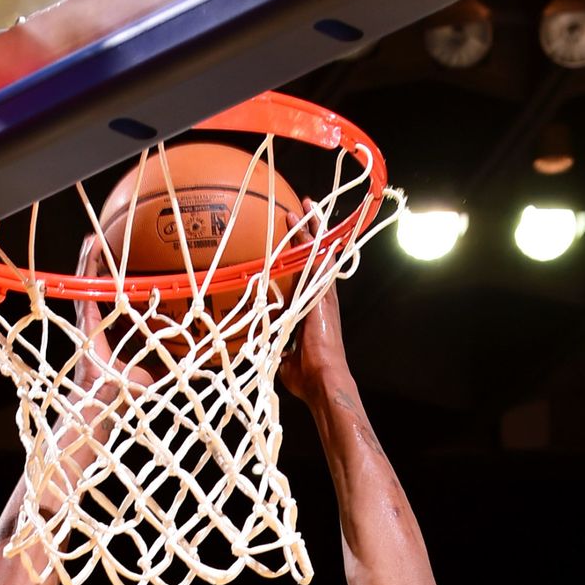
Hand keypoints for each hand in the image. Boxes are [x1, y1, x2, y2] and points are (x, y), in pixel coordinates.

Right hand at [73, 235, 154, 398]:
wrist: (106, 399)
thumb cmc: (124, 388)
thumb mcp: (153, 370)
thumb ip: (169, 363)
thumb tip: (195, 365)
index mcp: (110, 329)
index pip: (110, 299)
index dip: (112, 282)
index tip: (120, 265)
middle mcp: (97, 320)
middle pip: (95, 285)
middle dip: (97, 262)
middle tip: (104, 239)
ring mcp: (89, 317)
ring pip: (87, 281)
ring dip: (90, 258)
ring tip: (95, 237)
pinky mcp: (86, 317)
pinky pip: (87, 286)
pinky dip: (89, 265)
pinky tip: (94, 247)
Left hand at [279, 199, 349, 405]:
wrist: (323, 377)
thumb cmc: (306, 374)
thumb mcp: (283, 356)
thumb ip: (274, 345)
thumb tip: (261, 346)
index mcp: (311, 309)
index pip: (306, 274)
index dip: (301, 255)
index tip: (294, 238)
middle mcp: (320, 297)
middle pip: (316, 256)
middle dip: (310, 232)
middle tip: (302, 209)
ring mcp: (323, 294)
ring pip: (318, 254)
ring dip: (311, 230)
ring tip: (304, 207)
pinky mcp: (322, 295)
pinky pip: (318, 262)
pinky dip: (313, 242)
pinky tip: (308, 224)